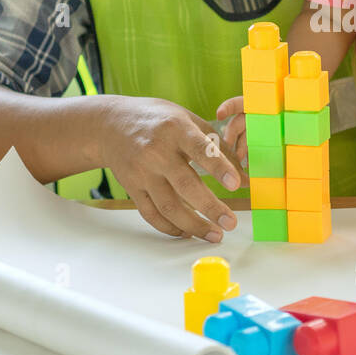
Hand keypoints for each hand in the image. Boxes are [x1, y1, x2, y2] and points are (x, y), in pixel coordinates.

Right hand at [97, 96, 243, 241]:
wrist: (110, 124)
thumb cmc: (158, 120)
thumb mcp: (188, 119)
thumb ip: (217, 145)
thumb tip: (245, 175)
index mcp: (176, 129)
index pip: (200, 150)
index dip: (219, 167)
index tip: (236, 184)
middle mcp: (157, 151)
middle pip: (185, 185)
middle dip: (210, 207)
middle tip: (230, 223)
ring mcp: (142, 171)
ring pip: (168, 205)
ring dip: (193, 225)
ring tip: (214, 235)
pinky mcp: (131, 187)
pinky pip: (151, 213)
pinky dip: (169, 227)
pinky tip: (187, 233)